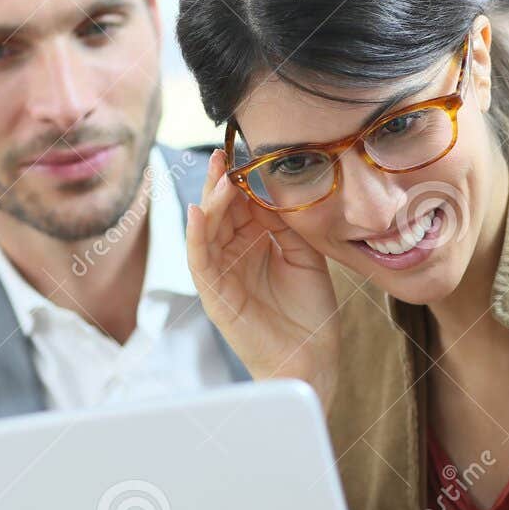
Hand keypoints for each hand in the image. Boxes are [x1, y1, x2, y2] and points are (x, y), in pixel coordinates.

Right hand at [186, 150, 340, 409]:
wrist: (312, 358)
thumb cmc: (309, 312)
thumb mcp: (305, 256)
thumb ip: (286, 224)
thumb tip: (270, 188)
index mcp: (254, 244)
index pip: (241, 204)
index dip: (241, 179)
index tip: (246, 151)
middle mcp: (233, 255)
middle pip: (219, 211)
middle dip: (219, 182)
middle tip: (223, 154)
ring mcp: (221, 275)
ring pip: (206, 230)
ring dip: (210, 202)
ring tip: (219, 177)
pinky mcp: (214, 296)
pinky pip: (199, 261)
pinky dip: (196, 236)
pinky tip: (198, 213)